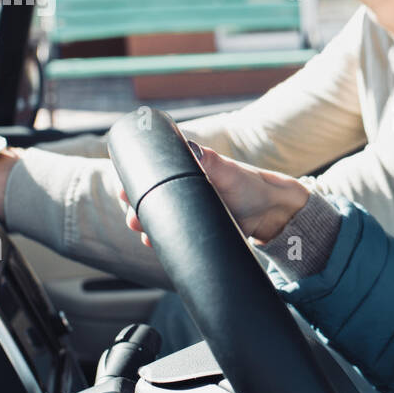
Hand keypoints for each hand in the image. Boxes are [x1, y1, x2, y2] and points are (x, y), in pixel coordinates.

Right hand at [119, 139, 308, 247]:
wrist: (269, 212)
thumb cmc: (249, 184)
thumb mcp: (228, 171)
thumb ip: (210, 161)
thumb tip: (192, 148)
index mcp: (185, 170)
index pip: (152, 174)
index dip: (134, 182)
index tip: (124, 190)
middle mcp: (182, 189)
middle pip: (149, 199)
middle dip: (136, 209)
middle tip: (134, 218)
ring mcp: (186, 209)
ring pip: (157, 218)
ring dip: (146, 227)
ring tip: (144, 234)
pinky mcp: (194, 228)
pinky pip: (172, 234)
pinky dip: (161, 240)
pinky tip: (155, 244)